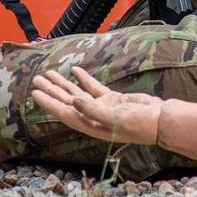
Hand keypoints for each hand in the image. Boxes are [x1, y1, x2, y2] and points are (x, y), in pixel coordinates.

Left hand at [30, 67, 162, 145]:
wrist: (161, 120)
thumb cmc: (140, 124)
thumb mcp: (116, 118)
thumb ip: (94, 110)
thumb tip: (74, 102)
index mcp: (91, 125)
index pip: (65, 112)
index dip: (49, 103)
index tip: (35, 93)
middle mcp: (93, 117)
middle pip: (67, 102)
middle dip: (52, 91)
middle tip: (37, 79)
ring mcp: (102, 108)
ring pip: (78, 94)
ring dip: (64, 84)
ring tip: (50, 73)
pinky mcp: (112, 100)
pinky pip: (93, 88)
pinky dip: (84, 79)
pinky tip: (75, 71)